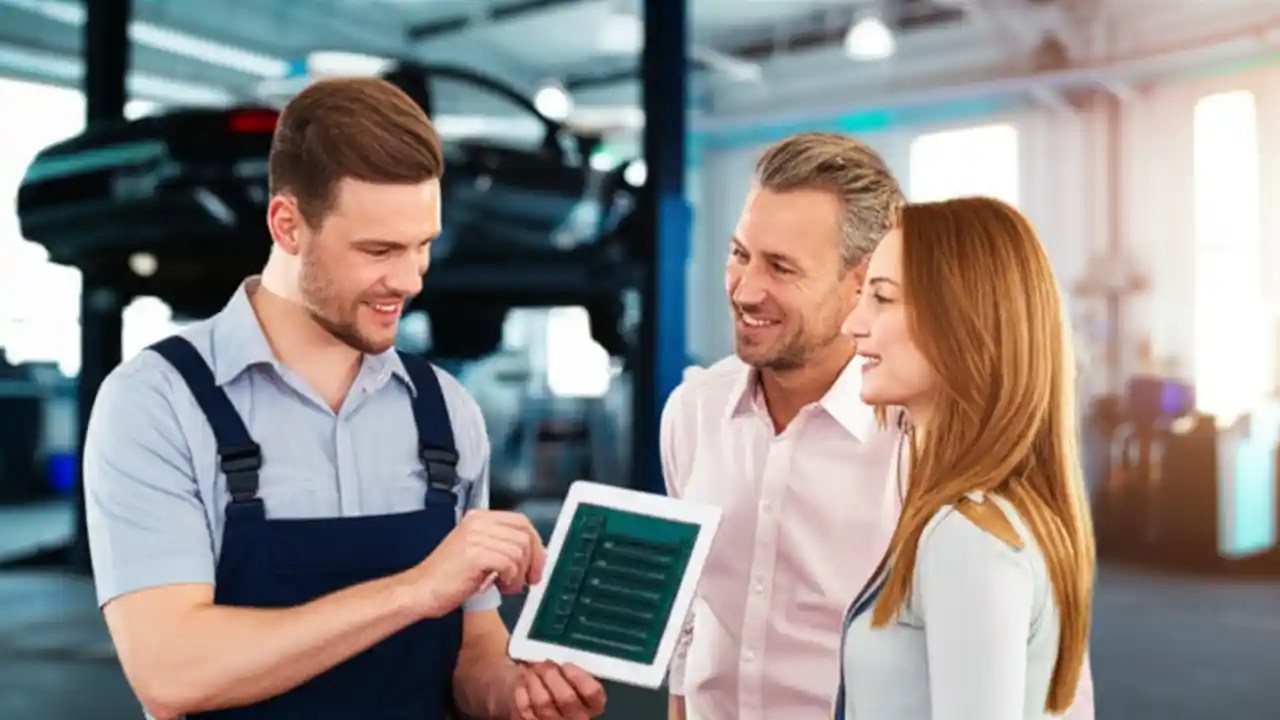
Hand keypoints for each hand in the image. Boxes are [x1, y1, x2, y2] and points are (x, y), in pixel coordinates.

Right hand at [408, 510, 545, 617]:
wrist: (421, 590)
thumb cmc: (447, 577)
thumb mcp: (479, 553)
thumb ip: (502, 547)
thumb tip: (535, 554)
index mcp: (479, 518)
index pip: (520, 521)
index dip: (535, 543)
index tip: (538, 563)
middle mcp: (478, 522)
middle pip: (524, 533)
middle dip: (534, 559)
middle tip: (530, 578)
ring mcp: (475, 536)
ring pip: (519, 549)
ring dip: (519, 573)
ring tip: (506, 585)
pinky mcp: (474, 553)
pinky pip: (508, 562)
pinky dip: (509, 578)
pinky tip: (498, 585)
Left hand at [510, 662, 605, 719]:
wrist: (534, 690)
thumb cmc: (557, 677)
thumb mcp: (571, 670)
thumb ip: (573, 665)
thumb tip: (562, 653)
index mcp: (593, 703)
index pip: (592, 692)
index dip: (577, 676)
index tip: (565, 664)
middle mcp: (579, 717)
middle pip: (567, 697)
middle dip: (551, 674)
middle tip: (544, 663)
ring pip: (543, 702)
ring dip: (534, 680)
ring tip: (532, 670)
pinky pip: (525, 707)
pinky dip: (522, 690)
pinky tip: (524, 682)